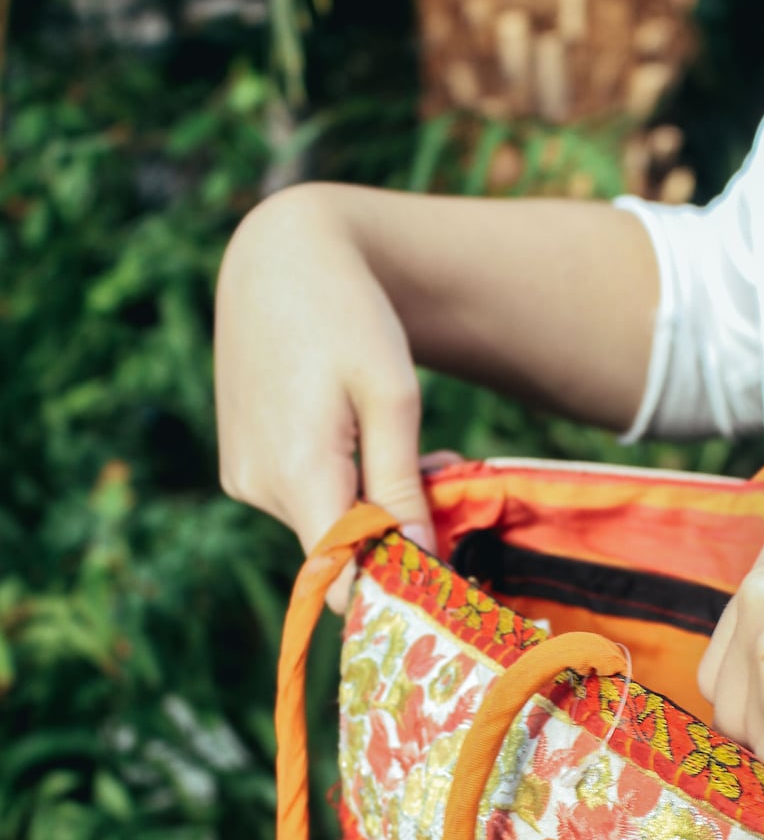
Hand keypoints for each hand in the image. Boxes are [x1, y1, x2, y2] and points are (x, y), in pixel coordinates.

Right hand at [215, 187, 433, 610]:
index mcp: (298, 471)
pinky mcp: (241, 466)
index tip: (441, 565)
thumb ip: (401, 487)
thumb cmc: (348, 314)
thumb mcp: (392, 398)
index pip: (340, 577)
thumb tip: (420, 564)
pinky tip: (363, 437)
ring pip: (323, 525)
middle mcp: (257, 486)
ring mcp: (243, 478)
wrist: (281, 256)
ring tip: (408, 441)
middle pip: (338, 551)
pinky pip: (302, 499)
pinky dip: (342, 484)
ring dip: (373, 501)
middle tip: (445, 472)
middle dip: (396, 530)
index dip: (391, 584)